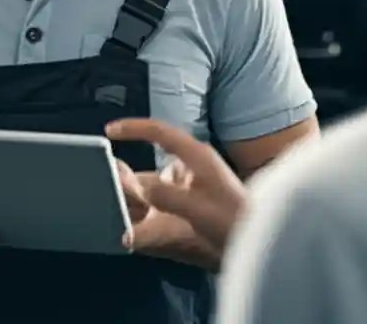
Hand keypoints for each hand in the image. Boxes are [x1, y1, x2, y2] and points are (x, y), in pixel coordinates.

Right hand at [106, 119, 246, 253]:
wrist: (259, 238)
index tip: (110, 130)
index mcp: (197, 157)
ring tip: (117, 205)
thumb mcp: (196, 208)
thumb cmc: (233, 221)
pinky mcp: (193, 201)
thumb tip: (136, 185)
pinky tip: (136, 222)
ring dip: (138, 194)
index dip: (134, 128)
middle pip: (153, 161)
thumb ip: (164, 195)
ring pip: (155, 183)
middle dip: (129, 174)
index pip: (161, 132)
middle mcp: (193, 166)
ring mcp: (193, 183)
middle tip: (107, 181)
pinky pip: (163, 199)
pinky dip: (149, 207)